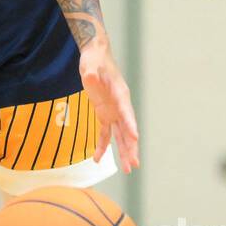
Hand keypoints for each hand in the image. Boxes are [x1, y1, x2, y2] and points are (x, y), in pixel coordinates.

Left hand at [78, 37, 138, 173]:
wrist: (95, 56)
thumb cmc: (95, 59)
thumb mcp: (91, 65)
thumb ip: (92, 73)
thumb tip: (91, 76)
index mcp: (120, 94)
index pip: (126, 112)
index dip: (130, 125)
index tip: (135, 138)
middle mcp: (120, 105)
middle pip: (127, 129)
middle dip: (131, 147)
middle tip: (134, 164)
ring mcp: (113, 111)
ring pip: (120, 135)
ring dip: (124, 151)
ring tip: (128, 169)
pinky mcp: (104, 114)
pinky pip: (105, 133)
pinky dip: (102, 146)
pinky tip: (97, 159)